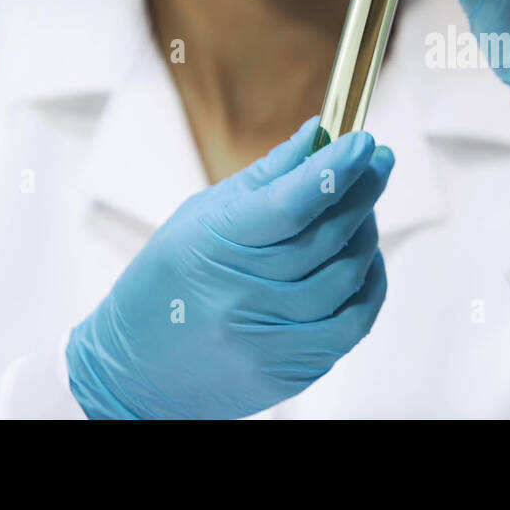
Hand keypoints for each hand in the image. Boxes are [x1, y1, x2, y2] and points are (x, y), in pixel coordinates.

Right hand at [66, 117, 391, 418]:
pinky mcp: (286, 371)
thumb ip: (264, 180)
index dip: (334, 169)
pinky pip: (351, 325)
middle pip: (326, 237)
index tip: (364, 142)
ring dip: (366, 236)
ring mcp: (265, 339)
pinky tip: (364, 263)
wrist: (133, 374)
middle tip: (377, 162)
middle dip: (362, 191)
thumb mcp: (198, 219)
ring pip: (346, 278)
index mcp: (212, 246)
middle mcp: (239, 295)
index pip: (289, 203)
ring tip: (363, 212)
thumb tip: (318, 134)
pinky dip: (369, 287)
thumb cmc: (166, 282)